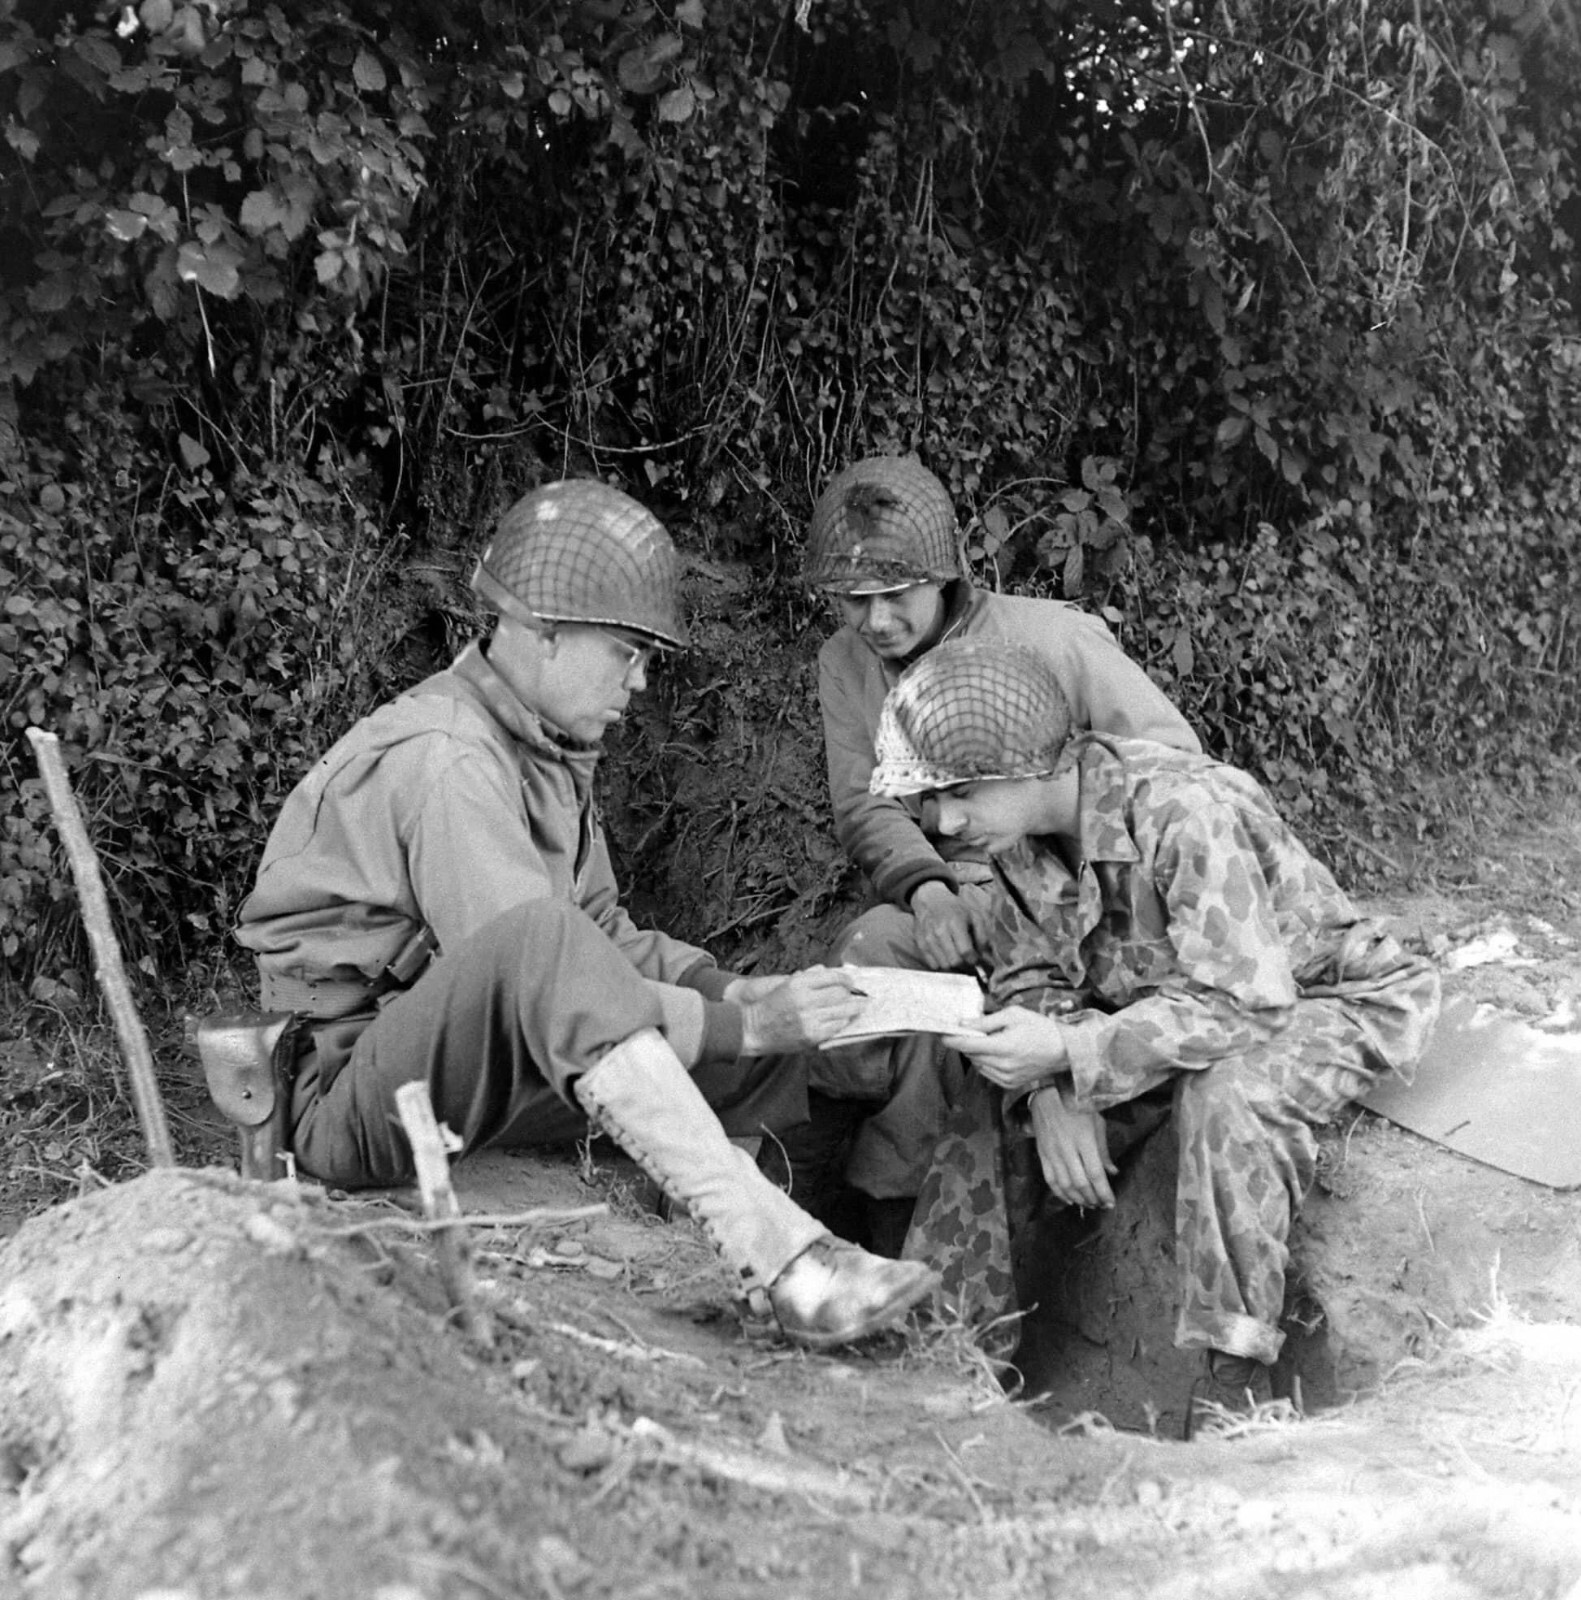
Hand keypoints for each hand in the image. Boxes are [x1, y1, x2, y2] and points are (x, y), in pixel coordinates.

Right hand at [727, 967, 865, 1053]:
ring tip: (862, 1006)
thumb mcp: (786, 983)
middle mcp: (805, 1000)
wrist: (754, 1028)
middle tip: (860, 995)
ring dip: (854, 1008)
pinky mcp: (811, 1035)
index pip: (832, 977)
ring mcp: (809, 1019)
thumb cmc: (771, 1004)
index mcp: (798, 983)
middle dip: (852, 994)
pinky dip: (842, 1022)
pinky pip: (835, 1027)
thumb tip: (827, 970)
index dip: (846, 978)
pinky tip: (845, 1019)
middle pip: (840, 994)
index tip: (851, 981)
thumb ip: (808, 976)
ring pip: (842, 1011)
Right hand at [909, 881, 978, 971]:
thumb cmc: (955, 909)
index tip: (975, 957)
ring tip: (955, 953)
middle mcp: (940, 932)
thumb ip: (982, 935)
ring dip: (952, 963)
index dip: (973, 958)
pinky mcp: (920, 944)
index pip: (965, 951)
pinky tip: (945, 953)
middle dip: (963, 962)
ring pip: (944, 965)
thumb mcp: (974, 915)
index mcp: (955, 923)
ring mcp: (928, 939)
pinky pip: (933, 965)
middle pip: (954, 961)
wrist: (931, 901)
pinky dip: (941, 962)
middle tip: (965, 956)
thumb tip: (983, 954)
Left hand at [940, 1005, 1068, 1093]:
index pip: (968, 1045)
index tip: (942, 1033)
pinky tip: (997, 1052)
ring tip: (990, 1040)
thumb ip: (986, 1021)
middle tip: (969, 1030)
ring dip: (976, 1052)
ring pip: (977, 1064)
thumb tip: (964, 1024)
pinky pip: (987, 1073)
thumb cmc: (1040, 1028)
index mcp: (1003, 1047)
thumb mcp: (1013, 1015)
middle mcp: (1003, 1066)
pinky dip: (985, 1062)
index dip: (952, 1039)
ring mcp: (1006, 1077)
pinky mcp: (1009, 1084)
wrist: (1064, 1051)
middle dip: (966, 1042)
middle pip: (970, 1055)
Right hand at [1030, 1084, 1116, 1209]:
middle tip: (1101, 1205)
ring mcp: (1052, 1152)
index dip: (1104, 1192)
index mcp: (1084, 1139)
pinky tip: (1069, 1199)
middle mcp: (1067, 1148)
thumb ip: (1104, 1150)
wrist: (1046, 1093)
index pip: (1095, 1174)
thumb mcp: (1096, 1122)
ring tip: (1088, 1204)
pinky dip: (1059, 1193)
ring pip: (1065, 1185)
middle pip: (1081, 1183)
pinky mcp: (1042, 1154)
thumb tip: (1112, 1172)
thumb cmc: (1077, 1105)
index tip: (1111, 1203)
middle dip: (1093, 1198)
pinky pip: (1050, 1179)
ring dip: (1078, 1199)